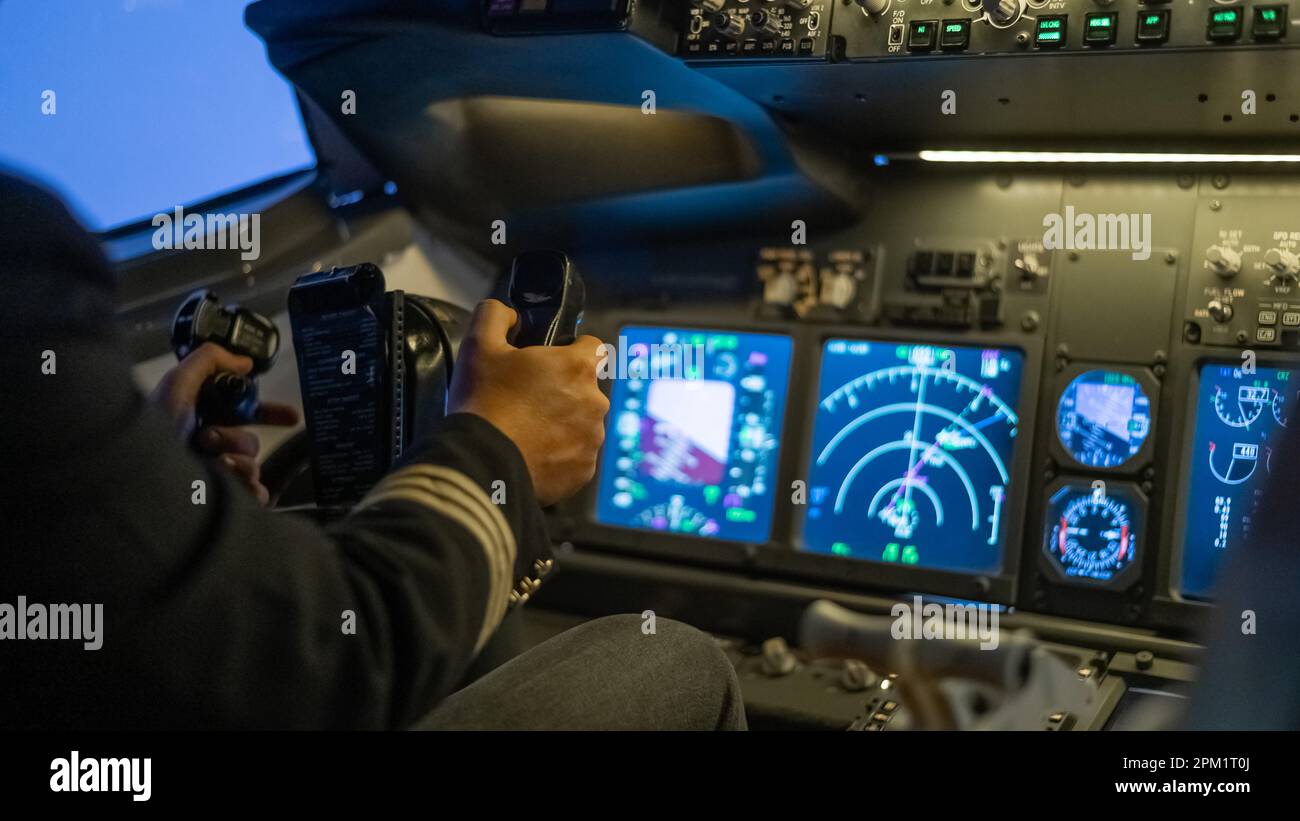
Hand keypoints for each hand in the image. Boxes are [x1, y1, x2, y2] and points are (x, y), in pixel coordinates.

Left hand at [150, 342, 298, 503]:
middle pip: (250, 442)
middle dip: (236, 439)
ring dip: (236, 462)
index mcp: (202, 422)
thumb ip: (209, 360)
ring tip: (208, 463)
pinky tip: (232, 485)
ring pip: (253, 467)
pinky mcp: (222, 500)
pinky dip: (250, 490)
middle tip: (212, 440)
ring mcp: (216, 476)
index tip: (291, 416)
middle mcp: (209, 449)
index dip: (270, 414)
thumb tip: (244, 361)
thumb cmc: (153, 431)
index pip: (244, 416)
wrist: (139, 478)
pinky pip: (256, 494)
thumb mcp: (178, 383)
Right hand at [448, 299, 608, 506]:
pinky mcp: (585, 471)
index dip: (570, 350)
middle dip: (562, 391)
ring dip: (562, 423)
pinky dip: (559, 454)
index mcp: (577, 367)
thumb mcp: (478, 344)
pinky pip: (576, 456)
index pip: (592, 347)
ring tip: (526, 430)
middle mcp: (595, 402)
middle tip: (526, 400)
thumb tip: (511, 316)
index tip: (548, 362)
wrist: (481, 464)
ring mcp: (592, 439)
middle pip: (585, 388)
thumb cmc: (483, 402)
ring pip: (582, 422)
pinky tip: (532, 453)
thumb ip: (496, 315)